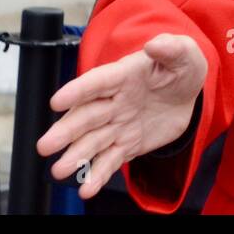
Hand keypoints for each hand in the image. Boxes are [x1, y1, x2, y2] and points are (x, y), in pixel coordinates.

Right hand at [36, 33, 206, 198]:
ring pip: (93, 142)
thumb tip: (154, 44)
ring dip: (75, 156)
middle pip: (86, 116)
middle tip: (45, 146)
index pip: (98, 82)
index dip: (78, 91)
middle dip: (66, 131)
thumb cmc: (180, 67)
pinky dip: (98, 175)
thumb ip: (171, 48)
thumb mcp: (184, 53)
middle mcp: (114, 102)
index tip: (56, 102)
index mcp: (123, 75)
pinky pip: (110, 161)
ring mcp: (118, 125)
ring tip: (59, 171)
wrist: (188, 93)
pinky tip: (86, 189)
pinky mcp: (127, 145)